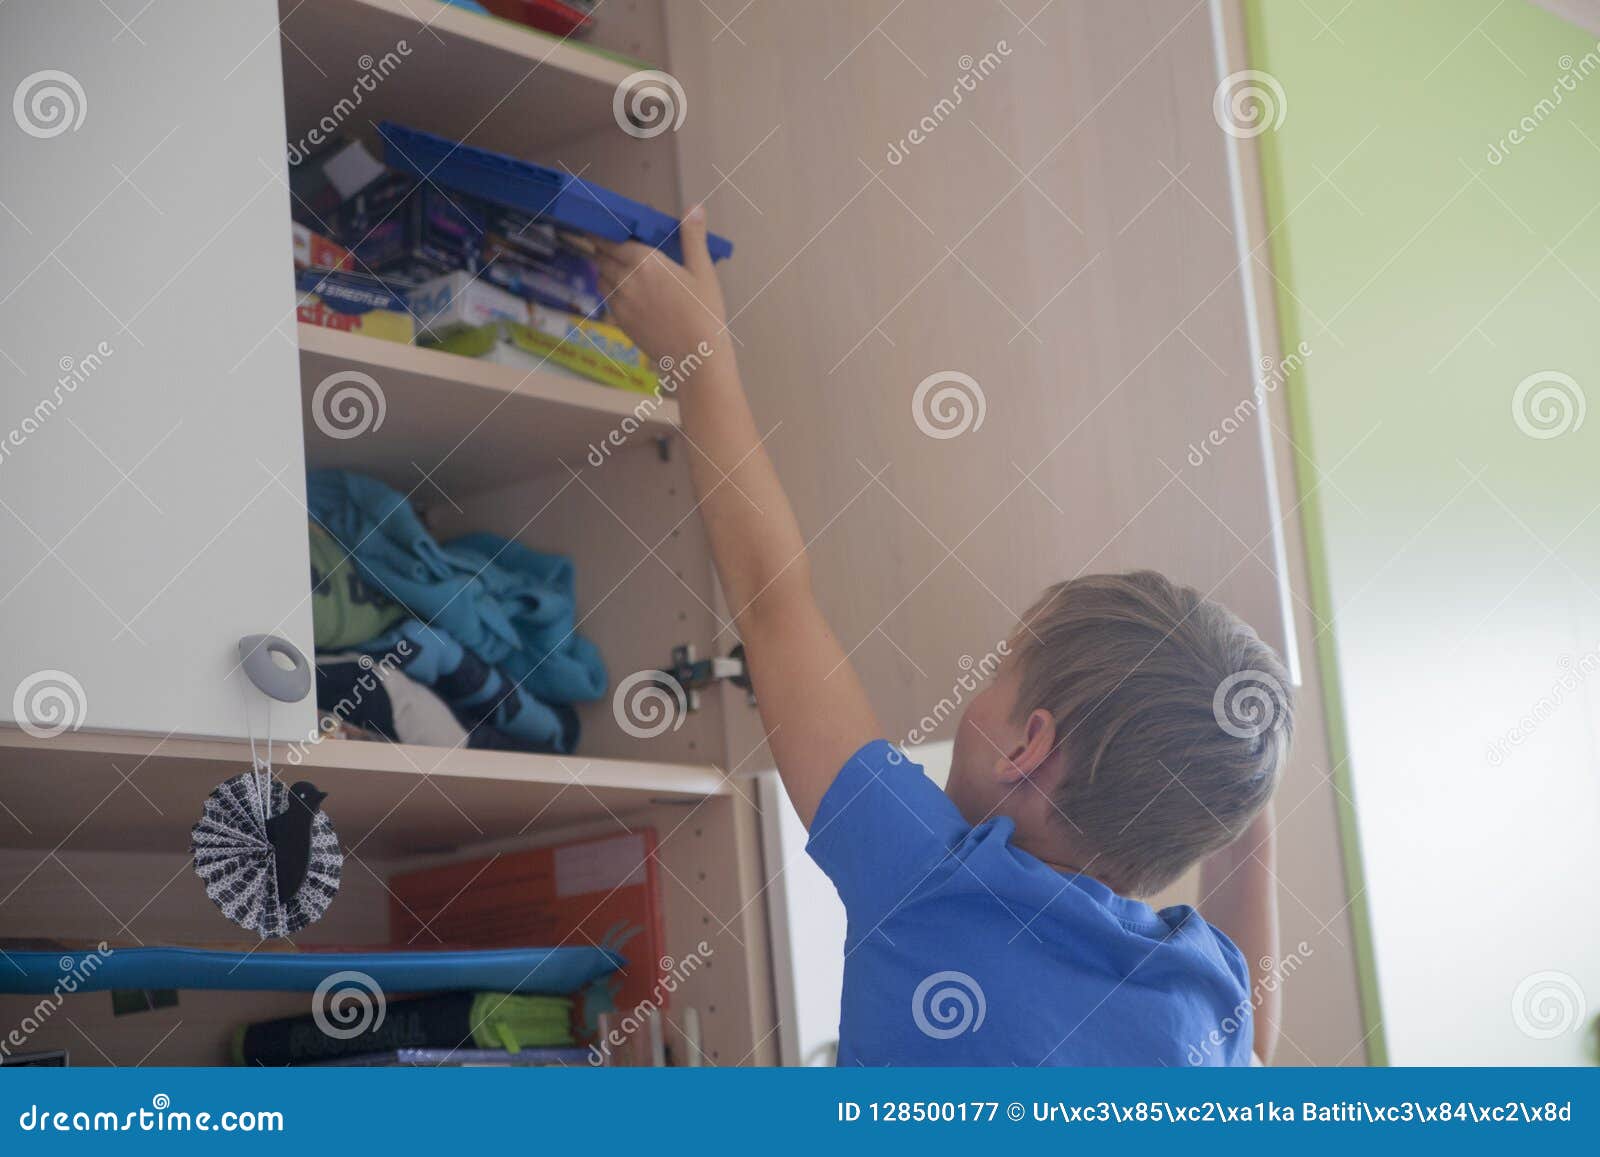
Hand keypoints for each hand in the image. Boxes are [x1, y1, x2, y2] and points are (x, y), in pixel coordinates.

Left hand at [593, 206, 726, 364]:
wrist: (696, 359)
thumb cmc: (704, 314)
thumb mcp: (703, 271)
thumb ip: (693, 237)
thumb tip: (694, 207)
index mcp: (645, 262)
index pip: (610, 240)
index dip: (601, 231)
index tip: (598, 225)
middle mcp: (626, 280)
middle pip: (601, 257)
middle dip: (602, 248)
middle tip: (607, 243)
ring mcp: (621, 303)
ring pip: (601, 278)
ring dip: (604, 269)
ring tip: (614, 265)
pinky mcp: (621, 323)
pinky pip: (607, 300)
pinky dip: (610, 290)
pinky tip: (623, 291)